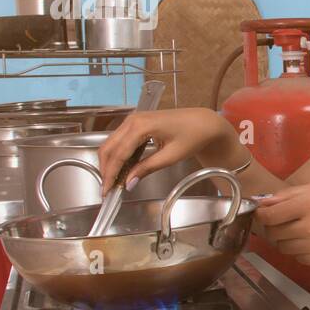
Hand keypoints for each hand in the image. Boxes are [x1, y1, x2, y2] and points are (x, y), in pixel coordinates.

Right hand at [97, 108, 233, 193]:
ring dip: (109, 162)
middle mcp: (133, 120)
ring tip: (113, 181)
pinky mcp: (136, 123)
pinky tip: (121, 169)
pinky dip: (117, 155)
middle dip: (106, 169)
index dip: (111, 174)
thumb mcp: (170, 156)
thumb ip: (147, 168)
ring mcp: (133, 120)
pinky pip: (120, 140)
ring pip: (111, 143)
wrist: (204, 123)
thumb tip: (129, 182)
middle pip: (109, 147)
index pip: (118, 154)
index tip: (107, 190)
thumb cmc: (192, 136)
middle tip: (107, 188)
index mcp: (141, 126)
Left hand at [256, 183, 309, 266]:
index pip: (269, 216)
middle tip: (284, 222)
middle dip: (273, 227)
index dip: (262, 215)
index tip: (264, 214)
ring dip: (286, 240)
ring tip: (300, 231)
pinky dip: (300, 251)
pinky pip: (298, 258)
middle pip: (273, 234)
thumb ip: (287, 195)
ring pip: (283, 248)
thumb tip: (261, 204)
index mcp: (309, 203)